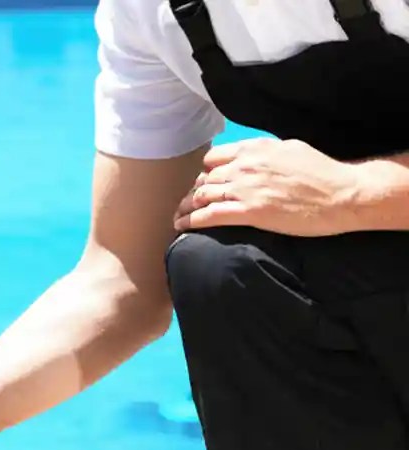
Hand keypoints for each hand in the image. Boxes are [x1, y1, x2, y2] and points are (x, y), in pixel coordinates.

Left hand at [174, 138, 364, 236]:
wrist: (343, 193)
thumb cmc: (323, 175)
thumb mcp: (291, 150)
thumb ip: (266, 153)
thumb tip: (255, 157)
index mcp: (255, 149)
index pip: (214, 158)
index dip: (205, 173)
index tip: (204, 184)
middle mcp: (245, 165)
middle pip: (205, 179)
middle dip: (194, 193)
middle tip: (188, 205)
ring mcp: (245, 188)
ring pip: (202, 196)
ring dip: (186, 208)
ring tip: (179, 217)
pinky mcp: (249, 211)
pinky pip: (209, 215)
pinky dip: (191, 221)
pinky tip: (182, 227)